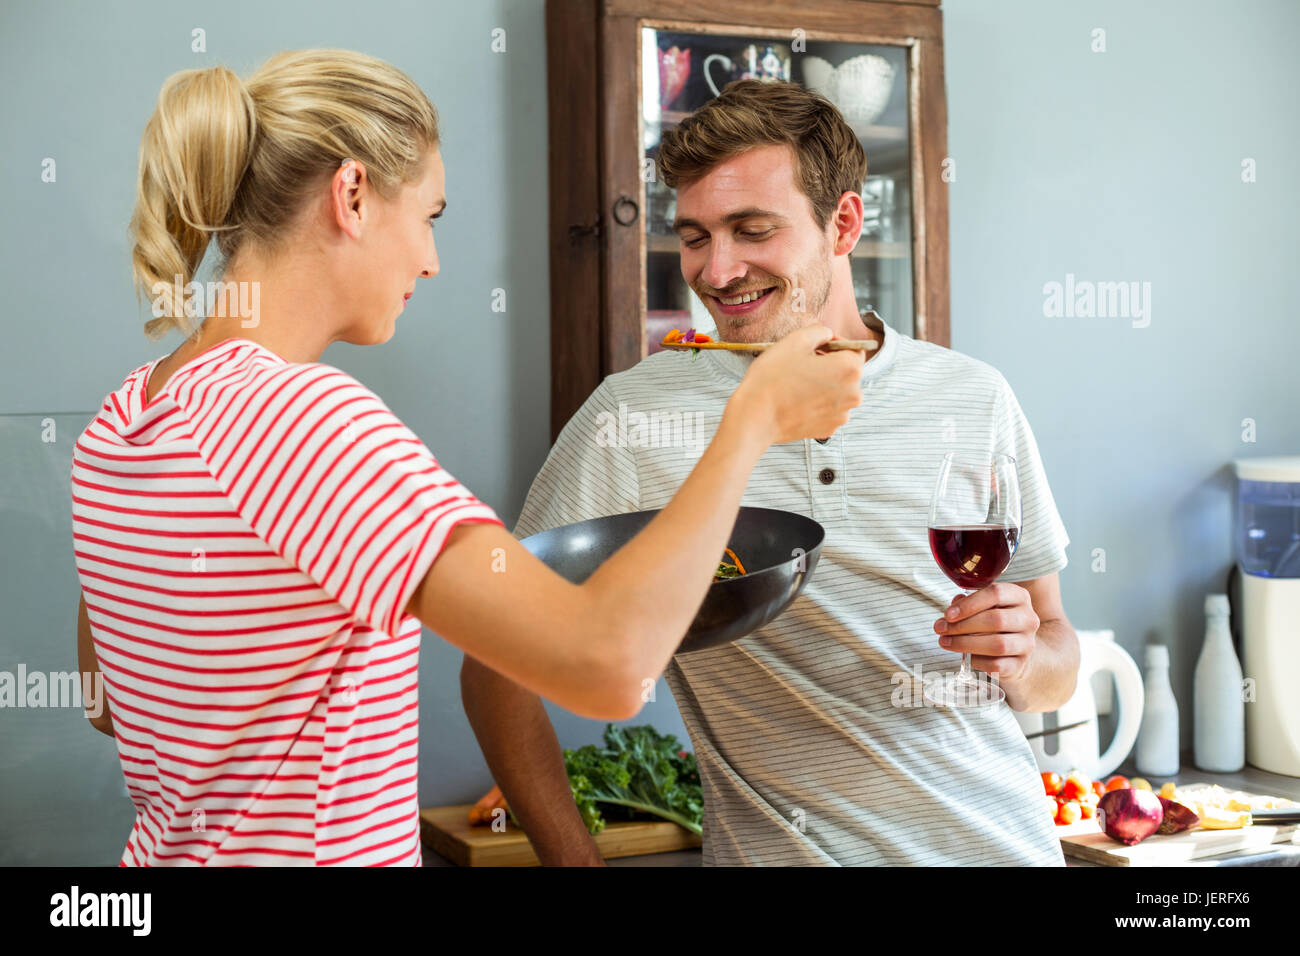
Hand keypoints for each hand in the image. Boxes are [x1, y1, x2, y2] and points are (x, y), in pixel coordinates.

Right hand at [728, 324, 863, 444]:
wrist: (756, 417)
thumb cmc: (773, 380)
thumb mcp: (795, 340)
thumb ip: (819, 331)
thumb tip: (826, 335)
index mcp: (849, 369)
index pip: (855, 349)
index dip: (836, 344)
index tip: (819, 346)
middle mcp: (852, 394)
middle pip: (848, 372)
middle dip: (830, 365)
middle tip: (804, 364)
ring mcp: (841, 414)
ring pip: (838, 392)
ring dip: (824, 385)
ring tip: (798, 384)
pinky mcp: (829, 429)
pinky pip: (829, 409)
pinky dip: (818, 403)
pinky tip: (798, 400)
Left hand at [934, 582, 1040, 680]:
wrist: (1015, 651)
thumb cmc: (993, 624)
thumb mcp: (982, 607)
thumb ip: (966, 604)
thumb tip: (951, 611)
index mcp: (1019, 597)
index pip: (997, 594)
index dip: (969, 604)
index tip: (948, 614)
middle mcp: (1028, 619)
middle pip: (996, 620)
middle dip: (962, 625)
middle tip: (940, 629)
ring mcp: (1027, 643)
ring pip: (998, 644)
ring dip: (966, 643)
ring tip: (945, 642)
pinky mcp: (1021, 665)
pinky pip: (997, 665)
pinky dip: (977, 661)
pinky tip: (966, 657)